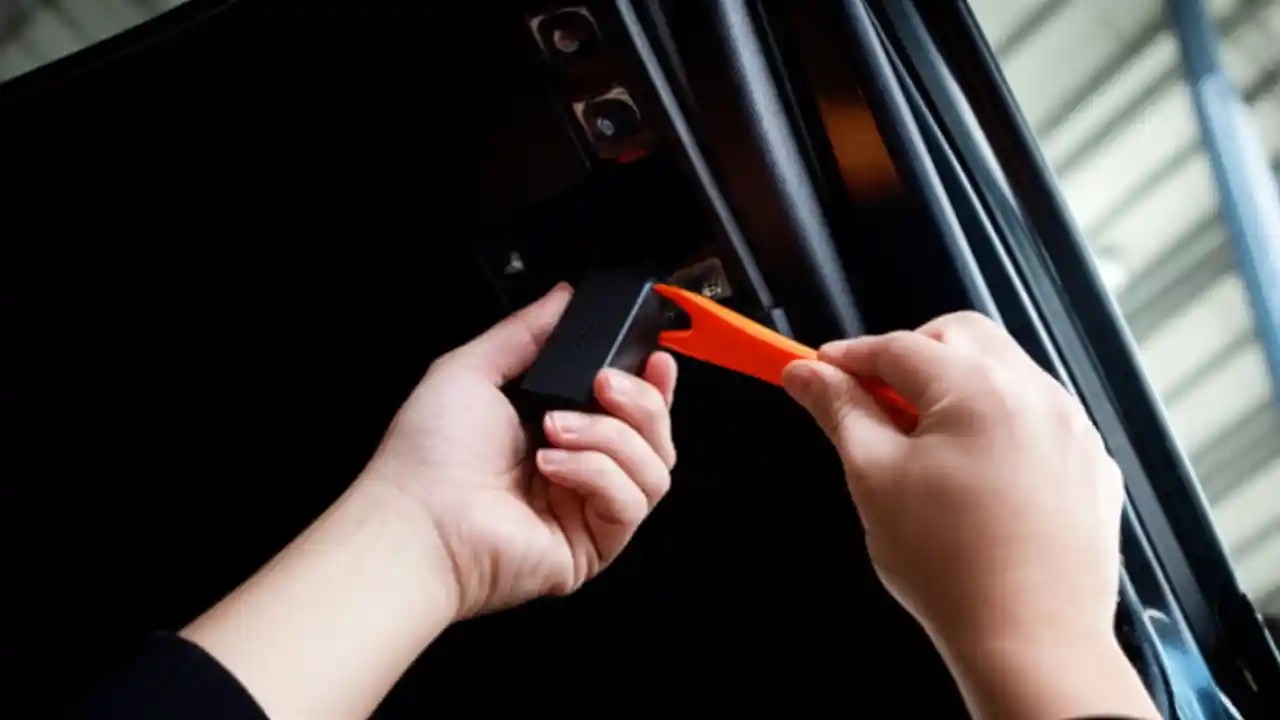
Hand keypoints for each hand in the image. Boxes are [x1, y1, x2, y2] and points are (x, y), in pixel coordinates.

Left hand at [364, 283, 677, 618]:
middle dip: (640, 400)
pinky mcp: (594, 546)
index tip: (655, 357)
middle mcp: (580, 469)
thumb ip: (526, 330)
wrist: (416, 519)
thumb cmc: (428, 455)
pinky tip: (553, 467)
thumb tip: (564, 296)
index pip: (630, 407)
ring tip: (555, 429)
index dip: (652, 383)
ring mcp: (588, 510)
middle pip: (654, 432)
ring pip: (653, 465)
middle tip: (601, 384)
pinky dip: (597, 474)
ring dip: (609, 436)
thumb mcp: (473, 369)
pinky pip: (630, 502)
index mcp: (557, 429)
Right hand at [782, 312, 1154, 718]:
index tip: (820, 370)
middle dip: (912, 354)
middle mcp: (1036, 393)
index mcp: (978, 387)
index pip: (899, 345)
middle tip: (876, 400)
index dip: (850, 356)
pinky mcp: (1093, 465)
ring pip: (1005, 373)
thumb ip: (840, 411)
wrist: (1033, 643)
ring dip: (959, 386)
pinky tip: (976, 474)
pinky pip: (1040, 418)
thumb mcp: (873, 478)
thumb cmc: (951, 566)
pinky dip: (1001, 425)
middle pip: (961, 337)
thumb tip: (806, 373)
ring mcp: (1074, 428)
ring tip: (925, 444)